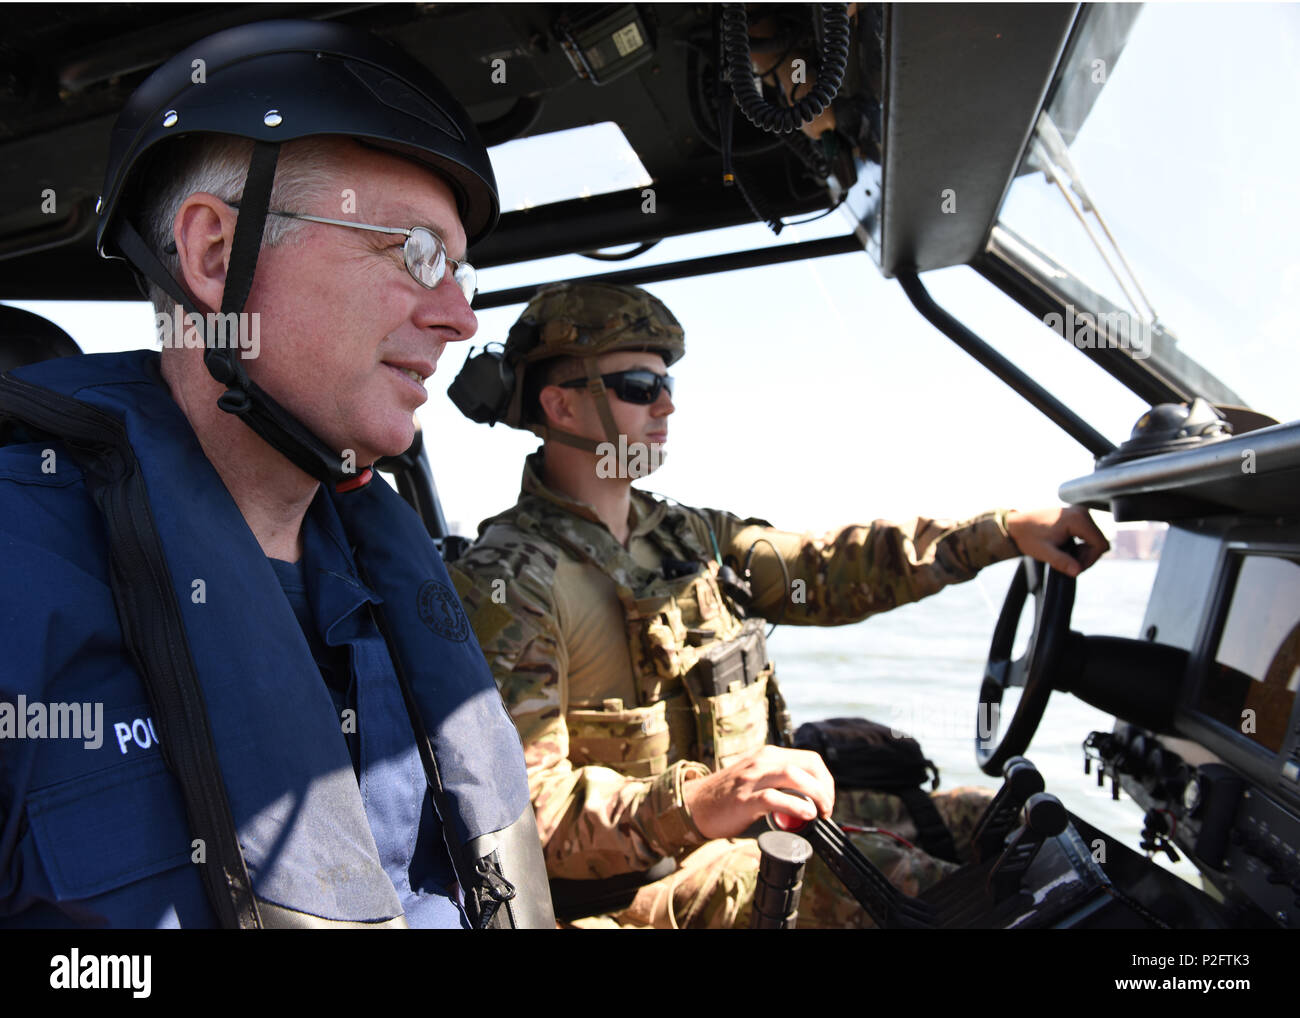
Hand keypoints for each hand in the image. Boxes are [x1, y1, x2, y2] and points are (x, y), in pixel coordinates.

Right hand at [682, 745, 834, 839]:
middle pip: (808, 765)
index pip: (810, 759)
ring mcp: (752, 779)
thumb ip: (777, 780)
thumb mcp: (754, 777)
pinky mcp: (744, 798)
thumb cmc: (726, 796)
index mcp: (767, 755)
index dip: (826, 779)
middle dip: (826, 787)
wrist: (693, 805)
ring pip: (795, 776)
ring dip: (817, 794)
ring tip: (821, 812)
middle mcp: (761, 761)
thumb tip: (807, 799)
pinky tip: (806, 814)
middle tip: (827, 809)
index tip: (827, 799)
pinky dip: (796, 806)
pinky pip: (775, 797)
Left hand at [1005, 506, 1108, 577]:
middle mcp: (1082, 512)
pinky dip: (1081, 545)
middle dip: (1087, 557)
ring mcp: (1080, 512)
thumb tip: (1077, 571)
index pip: (1100, 544)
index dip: (1091, 560)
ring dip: (1084, 552)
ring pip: (1095, 539)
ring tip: (1065, 556)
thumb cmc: (1028, 537)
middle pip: (1099, 542)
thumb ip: (1061, 561)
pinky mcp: (1077, 515)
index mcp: (1077, 519)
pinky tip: (1067, 549)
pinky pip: (1089, 534)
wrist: (1017, 524)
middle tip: (1068, 564)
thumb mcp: (1044, 552)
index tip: (1075, 568)